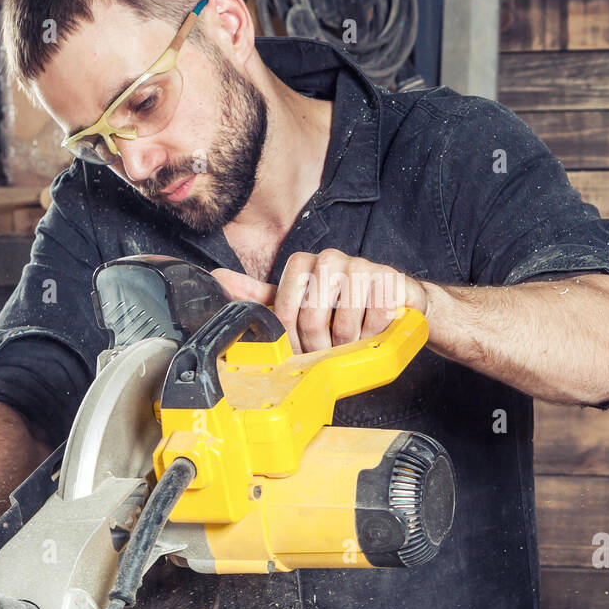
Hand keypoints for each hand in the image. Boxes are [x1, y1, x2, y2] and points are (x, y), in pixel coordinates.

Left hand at [212, 249, 427, 353]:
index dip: (293, 340)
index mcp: (301, 263)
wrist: (393, 302)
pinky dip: (374, 334)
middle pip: (312, 320)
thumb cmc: (340, 305)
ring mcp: (360, 265)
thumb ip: (258, 294)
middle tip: (330, 350)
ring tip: (353, 339)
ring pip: (343, 325)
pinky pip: (373, 319)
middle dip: (321, 346)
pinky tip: (374, 328)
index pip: (284, 312)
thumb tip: (216, 278)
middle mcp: (329, 258)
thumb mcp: (297, 301)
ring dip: (349, 343)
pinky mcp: (388, 277)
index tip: (302, 350)